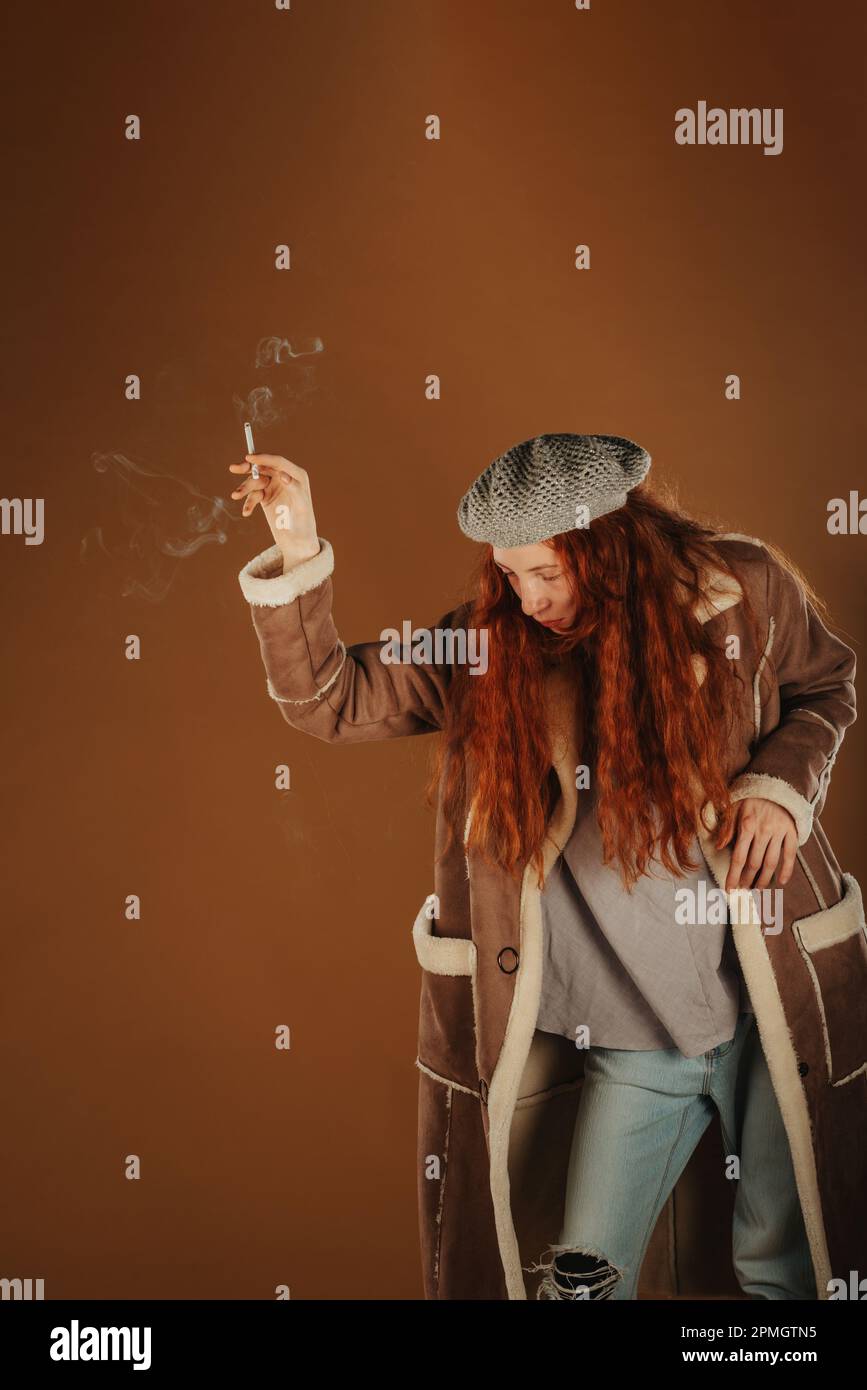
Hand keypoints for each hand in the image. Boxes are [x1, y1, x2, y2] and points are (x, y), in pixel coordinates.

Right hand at [228, 453, 319, 568]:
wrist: (297, 542)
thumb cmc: (304, 525)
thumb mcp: (302, 507)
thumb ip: (294, 489)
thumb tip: (283, 475)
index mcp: (297, 475)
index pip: (278, 462)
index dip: (263, 458)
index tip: (248, 458)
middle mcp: (285, 477)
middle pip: (263, 467)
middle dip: (248, 468)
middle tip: (234, 468)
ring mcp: (274, 487)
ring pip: (255, 481)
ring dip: (244, 488)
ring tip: (236, 496)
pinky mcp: (266, 497)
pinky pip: (253, 495)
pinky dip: (248, 502)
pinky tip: (246, 512)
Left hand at [715, 797, 797, 891]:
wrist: (776, 783)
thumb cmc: (751, 798)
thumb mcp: (734, 807)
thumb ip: (727, 827)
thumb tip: (718, 847)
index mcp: (747, 825)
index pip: (738, 857)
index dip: (734, 876)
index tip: (729, 889)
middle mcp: (763, 831)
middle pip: (754, 863)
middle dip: (747, 880)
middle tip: (742, 890)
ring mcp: (779, 832)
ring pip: (771, 862)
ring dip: (764, 879)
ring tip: (757, 888)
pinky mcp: (792, 832)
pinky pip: (790, 855)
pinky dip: (787, 870)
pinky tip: (781, 881)